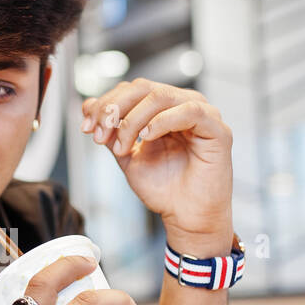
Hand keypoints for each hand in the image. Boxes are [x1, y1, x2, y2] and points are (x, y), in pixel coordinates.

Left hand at [81, 79, 232, 248]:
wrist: (185, 217)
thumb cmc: (163, 189)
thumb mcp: (127, 156)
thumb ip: (111, 131)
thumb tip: (89, 105)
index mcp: (163, 108)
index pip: (131, 90)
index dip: (105, 104)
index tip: (86, 127)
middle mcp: (182, 105)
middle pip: (143, 88)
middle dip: (114, 109)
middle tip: (99, 134)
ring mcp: (202, 114)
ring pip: (161, 96)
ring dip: (133, 119)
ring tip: (122, 146)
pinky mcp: (217, 129)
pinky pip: (190, 111)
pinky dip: (162, 121)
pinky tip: (147, 138)